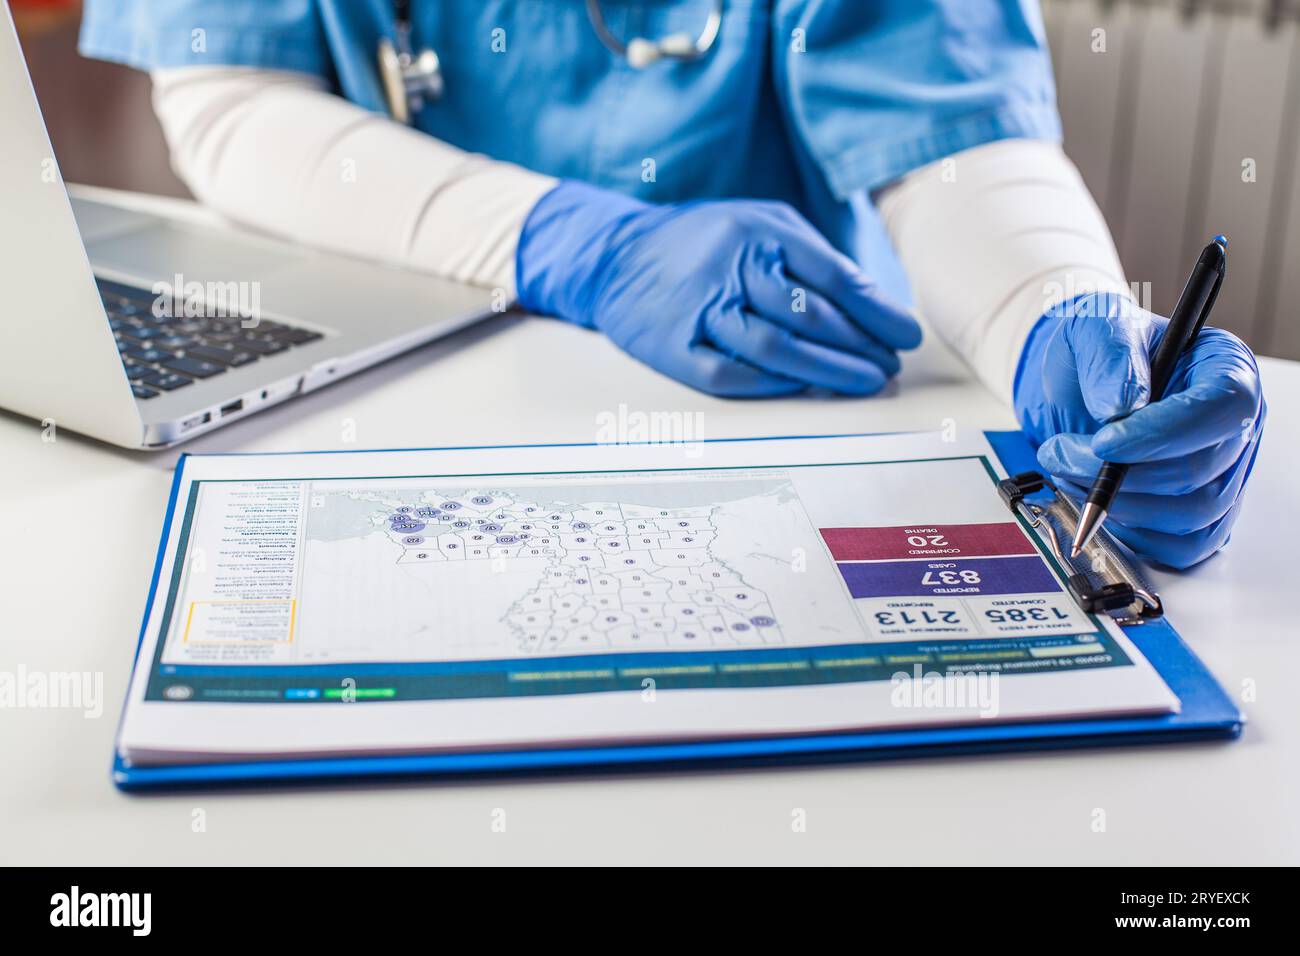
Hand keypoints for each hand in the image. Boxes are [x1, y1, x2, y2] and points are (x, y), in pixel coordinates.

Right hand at [515, 181, 921, 396]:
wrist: (615, 255)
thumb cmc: (704, 242)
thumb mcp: (759, 223)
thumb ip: (811, 256)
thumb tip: (874, 306)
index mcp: (757, 230)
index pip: (831, 274)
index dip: (876, 310)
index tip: (906, 336)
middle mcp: (728, 266)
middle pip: (809, 315)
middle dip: (859, 345)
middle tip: (889, 366)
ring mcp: (698, 308)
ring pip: (775, 347)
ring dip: (827, 370)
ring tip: (863, 381)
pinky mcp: (672, 347)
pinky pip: (730, 375)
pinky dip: (773, 384)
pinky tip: (805, 386)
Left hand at [1014, 292, 1264, 568]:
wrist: (1074, 386)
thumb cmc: (1095, 354)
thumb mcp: (1094, 327)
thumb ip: (1109, 354)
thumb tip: (1123, 404)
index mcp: (1225, 369)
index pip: (1223, 409)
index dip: (1166, 433)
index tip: (1104, 441)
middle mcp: (1233, 427)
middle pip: (1201, 472)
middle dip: (1121, 474)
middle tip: (1061, 452)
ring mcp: (1220, 475)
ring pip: (1190, 516)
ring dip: (1117, 504)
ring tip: (1068, 469)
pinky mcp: (1197, 515)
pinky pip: (1179, 546)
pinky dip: (1132, 532)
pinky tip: (1095, 499)